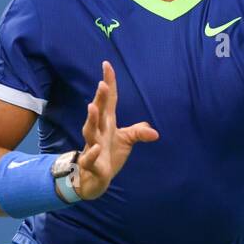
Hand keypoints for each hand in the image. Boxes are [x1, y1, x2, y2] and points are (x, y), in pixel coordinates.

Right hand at [76, 60, 158, 199]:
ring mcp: (92, 147)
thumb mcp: (126, 141)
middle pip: (99, 112)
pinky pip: (89, 158)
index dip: (109, 83)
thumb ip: (138, 133)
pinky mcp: (91, 165)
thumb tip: (154, 131)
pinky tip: (96, 148)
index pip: (109, 101)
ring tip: (93, 107)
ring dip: (91, 119)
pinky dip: (91, 154)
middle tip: (102, 83)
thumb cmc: (108, 155)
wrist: (94, 179)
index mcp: (107, 124)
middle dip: (100, 98)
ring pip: (89, 131)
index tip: (107, 64)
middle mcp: (98, 132)